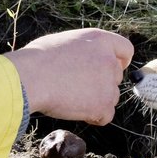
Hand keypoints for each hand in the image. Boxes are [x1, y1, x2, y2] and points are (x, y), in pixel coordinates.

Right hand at [4, 28, 133, 124]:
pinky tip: (77, 111)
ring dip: (97, 100)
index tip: (108, 69)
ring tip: (72, 98)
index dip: (119, 61)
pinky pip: (106, 116)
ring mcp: (108, 84)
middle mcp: (109, 60)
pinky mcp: (103, 105)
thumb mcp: (66, 42)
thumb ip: (84, 50)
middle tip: (78, 87)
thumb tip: (85, 59)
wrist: (31, 77)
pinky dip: (94, 117)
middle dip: (102, 83)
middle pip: (116, 76)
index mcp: (100, 40)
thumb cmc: (38, 59)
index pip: (126, 50)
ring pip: (112, 97)